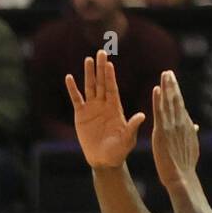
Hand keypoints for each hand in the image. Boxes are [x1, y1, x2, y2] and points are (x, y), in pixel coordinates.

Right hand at [65, 50, 145, 169]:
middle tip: (100, 52)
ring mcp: (92, 108)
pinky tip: (69, 77)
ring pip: (90, 87)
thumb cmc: (119, 151)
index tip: (109, 64)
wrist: (104, 160)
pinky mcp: (81, 115)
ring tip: (88, 59)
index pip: (112, 88)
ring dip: (88, 73)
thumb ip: (133, 126)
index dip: (110, 76)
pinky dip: (72, 89)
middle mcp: (103, 104)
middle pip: (102, 83)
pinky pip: (76, 99)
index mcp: (115, 107)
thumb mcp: (127, 139)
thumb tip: (142, 115)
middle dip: (101, 68)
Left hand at [151, 70, 199, 189]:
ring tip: (164, 75)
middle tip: (168, 72)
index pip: (180, 106)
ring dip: (166, 88)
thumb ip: (191, 134)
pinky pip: (159, 113)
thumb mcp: (190, 146)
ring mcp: (172, 127)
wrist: (181, 178)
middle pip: (176, 100)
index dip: (176, 93)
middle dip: (172, 86)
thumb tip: (196, 126)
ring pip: (169, 103)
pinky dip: (158, 100)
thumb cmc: (184, 166)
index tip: (173, 81)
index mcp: (185, 126)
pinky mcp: (162, 132)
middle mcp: (180, 123)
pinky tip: (156, 89)